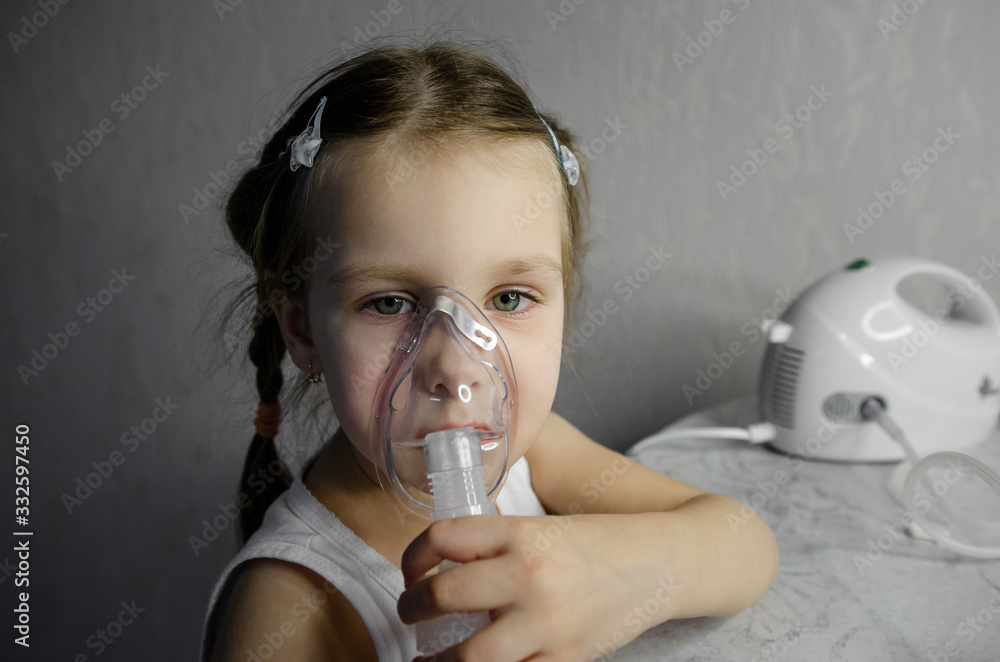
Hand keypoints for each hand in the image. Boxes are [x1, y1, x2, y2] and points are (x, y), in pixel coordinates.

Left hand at [397, 513, 679, 660]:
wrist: (660, 564)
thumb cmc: (598, 543)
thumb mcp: (543, 527)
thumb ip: (495, 545)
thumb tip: (438, 569)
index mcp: (522, 532)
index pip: (442, 538)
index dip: (413, 557)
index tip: (411, 572)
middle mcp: (531, 575)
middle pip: (444, 595)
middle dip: (414, 607)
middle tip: (410, 611)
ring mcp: (549, 623)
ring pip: (468, 657)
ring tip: (423, 660)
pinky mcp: (567, 660)